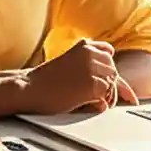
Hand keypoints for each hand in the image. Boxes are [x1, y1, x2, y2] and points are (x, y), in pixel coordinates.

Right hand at [23, 39, 138, 113]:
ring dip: (107, 94)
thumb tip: (108, 92)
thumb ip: (89, 69)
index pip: (108, 55)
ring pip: (112, 82)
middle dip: (111, 84)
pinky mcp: (93, 85)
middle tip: (105, 99)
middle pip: (113, 70)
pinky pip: (107, 94)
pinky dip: (104, 102)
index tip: (121, 79)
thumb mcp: (69, 65)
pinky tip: (94, 105)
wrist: (29, 88)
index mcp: (84, 46)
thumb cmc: (44, 81)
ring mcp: (92, 68)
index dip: (113, 70)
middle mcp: (91, 53)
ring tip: (96, 103)